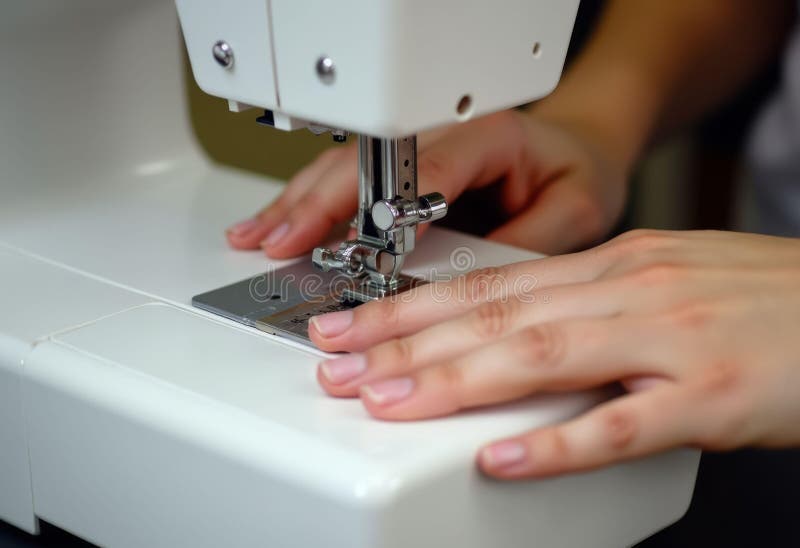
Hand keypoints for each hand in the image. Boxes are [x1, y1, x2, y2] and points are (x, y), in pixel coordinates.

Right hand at [225, 109, 629, 256]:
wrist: (575, 153)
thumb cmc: (576, 176)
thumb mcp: (577, 211)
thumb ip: (527, 244)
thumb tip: (465, 283)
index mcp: (487, 136)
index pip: (420, 167)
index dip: (379, 207)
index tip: (346, 243)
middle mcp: (441, 134)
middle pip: (363, 164)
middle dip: (317, 205)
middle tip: (280, 244)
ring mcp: (414, 148)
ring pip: (344, 168)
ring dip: (298, 203)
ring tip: (259, 235)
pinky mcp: (400, 169)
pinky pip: (345, 181)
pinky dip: (307, 203)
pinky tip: (278, 220)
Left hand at [308, 230, 799, 479]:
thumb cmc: (758, 300)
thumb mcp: (660, 281)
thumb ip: (584, 303)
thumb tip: (511, 325)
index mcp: (613, 267)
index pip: (489, 284)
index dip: (412, 307)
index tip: (353, 324)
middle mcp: (628, 292)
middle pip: (495, 315)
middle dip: (407, 341)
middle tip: (339, 362)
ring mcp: (668, 342)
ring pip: (540, 356)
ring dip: (455, 381)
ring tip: (388, 401)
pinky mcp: (711, 397)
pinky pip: (623, 423)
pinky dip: (557, 442)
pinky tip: (500, 458)